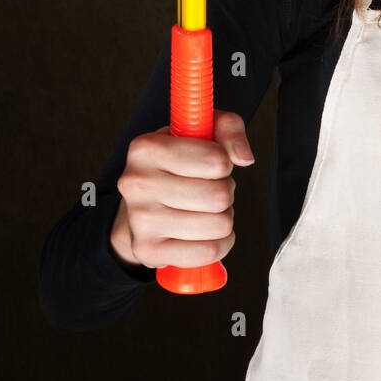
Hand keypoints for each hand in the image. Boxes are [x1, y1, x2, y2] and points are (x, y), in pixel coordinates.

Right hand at [110, 109, 254, 269]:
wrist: (142, 206)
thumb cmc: (178, 165)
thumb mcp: (202, 132)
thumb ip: (229, 128)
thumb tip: (243, 157)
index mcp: (146, 148)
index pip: (217, 160)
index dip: (224, 164)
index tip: (209, 165)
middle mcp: (137, 182)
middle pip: (219, 195)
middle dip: (225, 193)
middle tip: (209, 191)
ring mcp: (139, 219)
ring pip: (218, 224)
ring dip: (223, 218)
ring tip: (205, 210)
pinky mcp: (148, 250)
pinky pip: (208, 251)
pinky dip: (220, 244)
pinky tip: (207, 233)